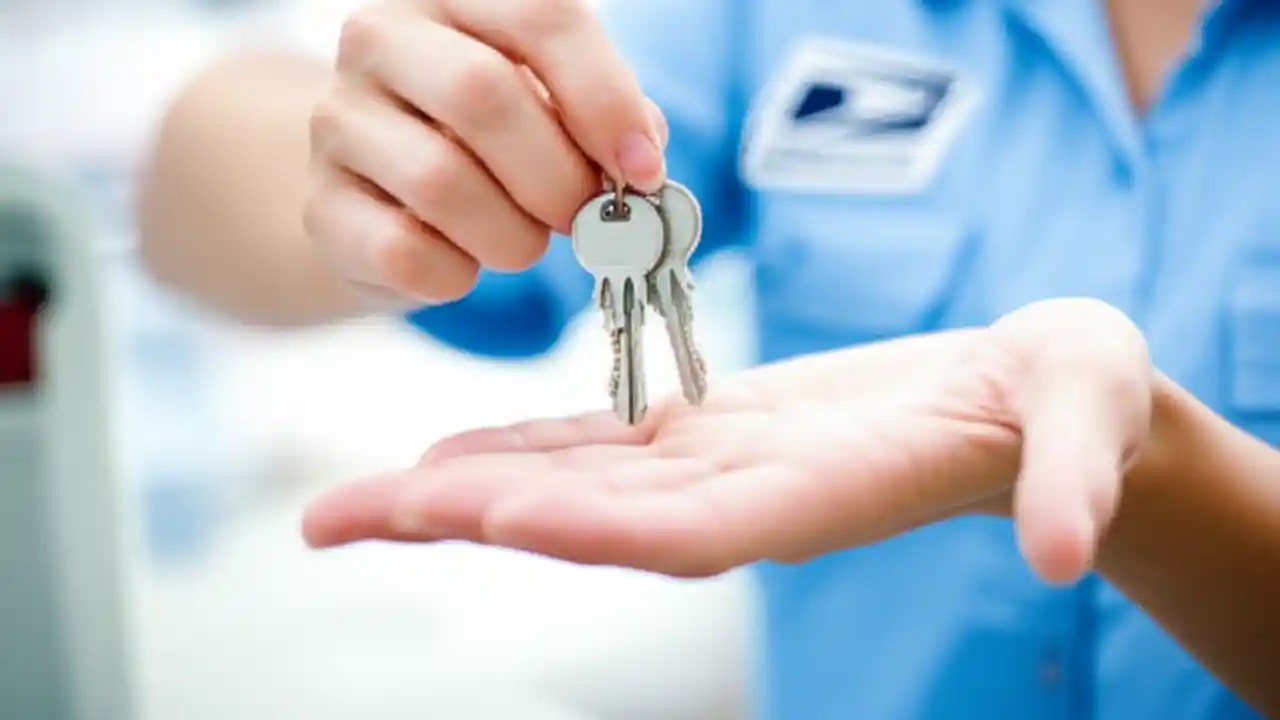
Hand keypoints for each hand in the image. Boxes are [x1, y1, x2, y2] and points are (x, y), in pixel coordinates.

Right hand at [303, 0, 667, 306]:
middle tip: (584, 215)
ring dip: (514, 235)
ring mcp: (338, 120)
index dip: (606, 98)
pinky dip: (458, 275)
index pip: (542, 16)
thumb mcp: (551, 106)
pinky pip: (404, 252)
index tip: (643, 169)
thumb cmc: (488, 142)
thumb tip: (639, 159)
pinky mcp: (320, 206)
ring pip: (440, 181)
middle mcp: (380, 38)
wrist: (382, 195)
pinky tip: (464, 261)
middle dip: (558, 176)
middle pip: (483, 95)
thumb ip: (604, 116)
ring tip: (525, 240)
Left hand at [303, 299, 1153, 583]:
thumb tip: (1063, 547)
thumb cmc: (1074, 401)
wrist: (1037, 399)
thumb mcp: (1092, 416)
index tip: (496, 515)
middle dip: (471, 515)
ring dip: (462, 490)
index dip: (597, 524)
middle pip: (595, 519)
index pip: (696, 528)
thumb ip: (1073, 479)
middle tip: (340, 518)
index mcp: (826, 499)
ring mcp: (722, 469)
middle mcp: (752, 502)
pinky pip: (597, 446)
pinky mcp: (714, 434)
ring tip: (352, 502)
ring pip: (575, 484)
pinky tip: (446, 455)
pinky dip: (519, 450)